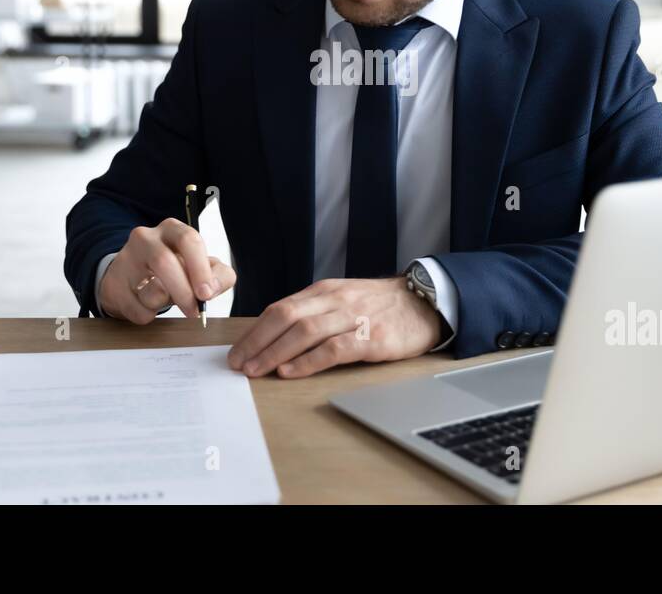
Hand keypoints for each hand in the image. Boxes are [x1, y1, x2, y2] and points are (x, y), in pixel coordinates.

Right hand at [97, 220, 235, 324]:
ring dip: (165, 304)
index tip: (206, 293)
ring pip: (151, 290)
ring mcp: (127, 260)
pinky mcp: (114, 285)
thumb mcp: (200, 267)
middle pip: (165, 263)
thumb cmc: (173, 270)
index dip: (199, 269)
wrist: (131, 278)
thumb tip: (211, 289)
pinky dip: (150, 315)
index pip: (189, 240)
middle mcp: (146, 238)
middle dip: (184, 292)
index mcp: (172, 229)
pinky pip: (138, 309)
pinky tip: (148, 305)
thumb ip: (218, 276)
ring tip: (166, 300)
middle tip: (194, 310)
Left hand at [226, 276, 440, 378]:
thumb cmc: (379, 305)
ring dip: (276, 352)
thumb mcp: (342, 299)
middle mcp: (335, 300)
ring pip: (305, 331)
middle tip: (239, 364)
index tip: (238, 352)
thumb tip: (275, 336)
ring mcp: (353, 317)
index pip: (280, 308)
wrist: (424, 302)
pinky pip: (333, 349)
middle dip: (257, 342)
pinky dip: (308, 361)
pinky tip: (291, 371)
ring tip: (257, 370)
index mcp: (324, 291)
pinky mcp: (371, 337)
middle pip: (286, 317)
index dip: (255, 331)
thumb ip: (313, 312)